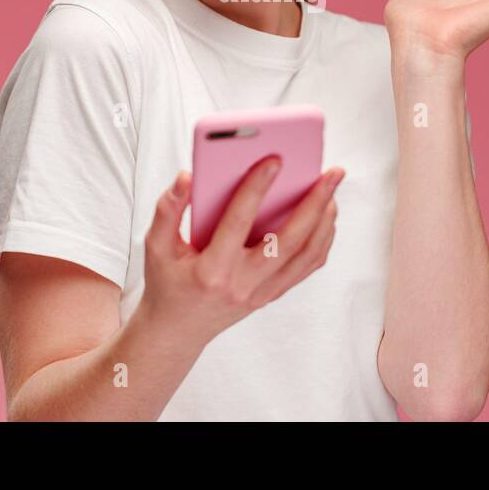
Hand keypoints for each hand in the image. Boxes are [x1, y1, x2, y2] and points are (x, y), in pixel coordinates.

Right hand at [139, 156, 344, 347]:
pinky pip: (306, 267)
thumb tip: (187, 176)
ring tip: (331, 189)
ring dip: (324, 220)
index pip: (237, 223)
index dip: (255, 189)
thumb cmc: (167, 282)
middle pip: (288, 241)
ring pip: (305, 255)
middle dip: (314, 203)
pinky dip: (322, 240)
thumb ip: (168, 209)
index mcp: (211, 269)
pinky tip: (325, 215)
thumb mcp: (156, 246)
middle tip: (331, 172)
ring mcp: (261, 292)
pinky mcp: (272, 294)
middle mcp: (242, 283)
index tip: (274, 159)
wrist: (177, 330)